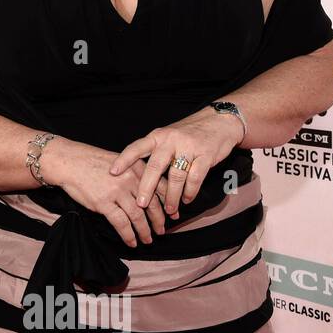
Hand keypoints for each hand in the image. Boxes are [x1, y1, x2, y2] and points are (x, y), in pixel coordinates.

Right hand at [40, 138, 168, 246]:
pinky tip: (132, 242)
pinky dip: (129, 235)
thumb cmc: (91, 161)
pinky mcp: (104, 203)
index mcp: (137, 168)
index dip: (168, 203)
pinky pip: (121, 223)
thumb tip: (148, 193)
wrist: (69, 161)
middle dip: (159, 220)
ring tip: (148, 240)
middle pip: (152, 204)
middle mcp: (131, 180)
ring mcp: (117, 192)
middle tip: (162, 230)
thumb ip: (134, 174)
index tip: (173, 214)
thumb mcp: (120, 162)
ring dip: (145, 231)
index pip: (160, 188)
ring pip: (138, 216)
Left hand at [110, 107, 244, 218]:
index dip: (124, 160)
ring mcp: (189, 147)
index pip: (137, 147)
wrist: (220, 121)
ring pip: (176, 176)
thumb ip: (155, 152)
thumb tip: (137, 176)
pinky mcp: (206, 155)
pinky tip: (186, 200)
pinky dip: (190, 192)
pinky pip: (195, 178)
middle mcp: (171, 140)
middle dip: (146, 188)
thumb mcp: (168, 136)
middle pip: (155, 166)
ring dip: (171, 196)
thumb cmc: (189, 133)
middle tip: (140, 204)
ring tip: (168, 210)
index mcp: (158, 136)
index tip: (112, 172)